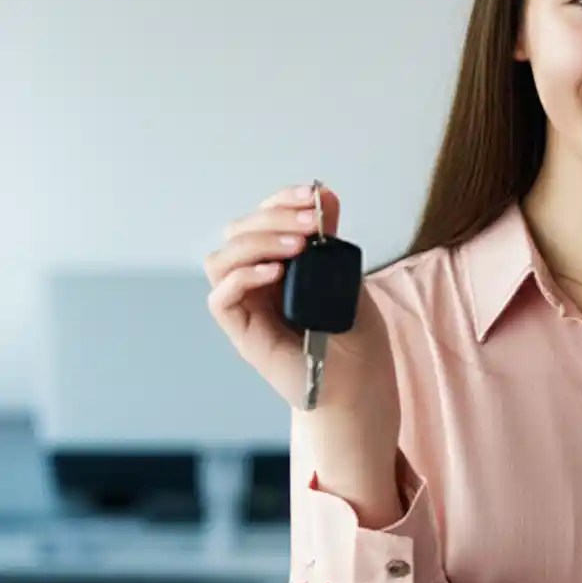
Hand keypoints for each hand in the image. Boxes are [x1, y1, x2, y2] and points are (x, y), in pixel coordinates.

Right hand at [203, 183, 396, 415]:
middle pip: (238, 231)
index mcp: (281, 264)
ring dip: (256, 243)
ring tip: (296, 248)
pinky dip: (242, 277)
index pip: (264, 218)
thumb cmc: (355, 340)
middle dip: (273, 217)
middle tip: (309, 223)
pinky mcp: (241, 332)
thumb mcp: (348, 280)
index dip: (282, 200)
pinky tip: (275, 273)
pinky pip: (220, 298)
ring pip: (221, 259)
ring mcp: (247, 306)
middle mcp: (258, 280)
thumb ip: (330, 242)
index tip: (314, 195)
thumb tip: (326, 194)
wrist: (359, 388)